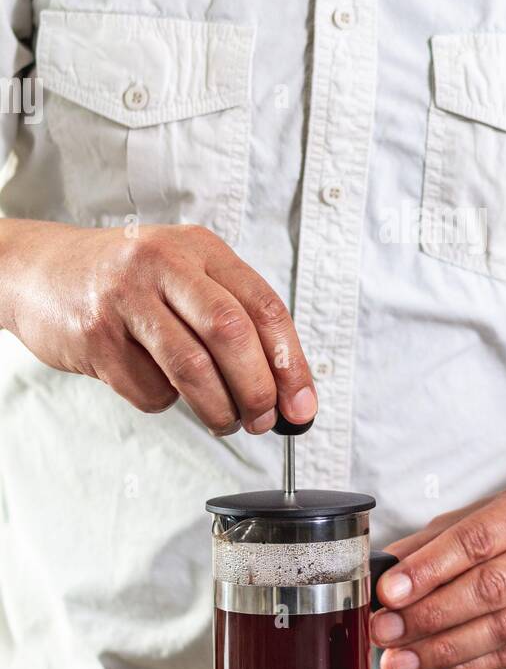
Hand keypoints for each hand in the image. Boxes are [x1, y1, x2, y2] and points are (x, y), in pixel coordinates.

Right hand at [0, 219, 316, 434]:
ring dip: (218, 408)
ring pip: (191, 367)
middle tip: (265, 420)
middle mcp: (164, 263)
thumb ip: (233, 316)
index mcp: (200, 247)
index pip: (263, 305)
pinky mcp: (95, 334)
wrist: (41, 271)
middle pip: (231, 332)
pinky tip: (161, 388)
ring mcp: (126, 296)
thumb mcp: (184, 274)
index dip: (291, 361)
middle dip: (257, 388)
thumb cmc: (126, 281)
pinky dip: (164, 402)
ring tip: (225, 421)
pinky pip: (147, 389)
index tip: (302, 403)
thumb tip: (286, 386)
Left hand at [372, 482, 505, 668]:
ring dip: (442, 653)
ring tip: (398, 663)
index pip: (477, 540)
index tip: (388, 593)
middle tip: (385, 631)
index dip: (430, 569)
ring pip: (502, 631)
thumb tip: (383, 571)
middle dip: (430, 616)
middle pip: (491, 590)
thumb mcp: (478, 513)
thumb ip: (431, 541)